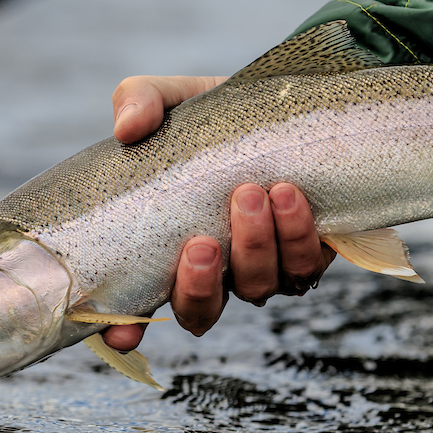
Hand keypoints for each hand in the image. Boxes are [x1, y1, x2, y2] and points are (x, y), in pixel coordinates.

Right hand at [102, 76, 333, 350]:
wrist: (289, 106)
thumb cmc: (216, 117)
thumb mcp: (173, 100)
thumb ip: (141, 101)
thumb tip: (128, 127)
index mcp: (168, 251)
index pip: (137, 309)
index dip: (125, 329)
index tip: (121, 332)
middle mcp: (216, 273)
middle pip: (202, 312)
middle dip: (202, 285)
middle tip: (204, 241)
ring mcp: (263, 269)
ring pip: (258, 289)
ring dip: (255, 249)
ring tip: (253, 193)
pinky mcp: (310, 254)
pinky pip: (306, 266)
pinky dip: (298, 234)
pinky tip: (290, 195)